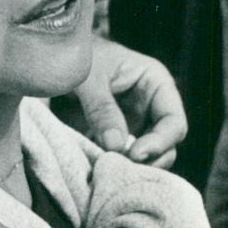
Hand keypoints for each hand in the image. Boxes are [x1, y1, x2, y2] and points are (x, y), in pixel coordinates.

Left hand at [75, 38, 185, 168]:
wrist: (54, 59)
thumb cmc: (77, 57)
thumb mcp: (88, 77)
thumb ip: (101, 108)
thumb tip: (116, 144)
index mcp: (155, 84)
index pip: (174, 122)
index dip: (160, 142)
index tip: (134, 154)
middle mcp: (151, 108)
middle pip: (166, 147)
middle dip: (148, 161)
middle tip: (121, 167)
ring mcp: (135, 125)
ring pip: (148, 159)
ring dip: (132, 169)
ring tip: (109, 169)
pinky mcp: (116, 140)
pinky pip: (123, 161)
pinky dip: (115, 169)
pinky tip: (100, 171)